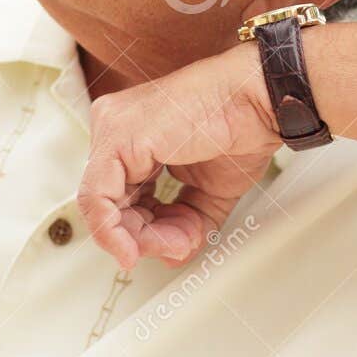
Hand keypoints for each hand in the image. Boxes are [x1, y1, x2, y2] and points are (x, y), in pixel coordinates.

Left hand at [78, 42, 280, 269]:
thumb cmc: (240, 128)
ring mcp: (112, 127)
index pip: (120, 194)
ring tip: (178, 241)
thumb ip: (183, 223)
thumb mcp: (207, 192)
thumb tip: (170, 254)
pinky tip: (135, 247)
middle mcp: (115, 127)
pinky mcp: (116, 136)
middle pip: (110, 202)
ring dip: (142, 237)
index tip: (172, 245)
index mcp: (131, 136)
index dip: (145, 229)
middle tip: (179, 246)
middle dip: (145, 237)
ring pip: (101, 205)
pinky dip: (115, 232)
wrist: (260, 102)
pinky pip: (96, 198)